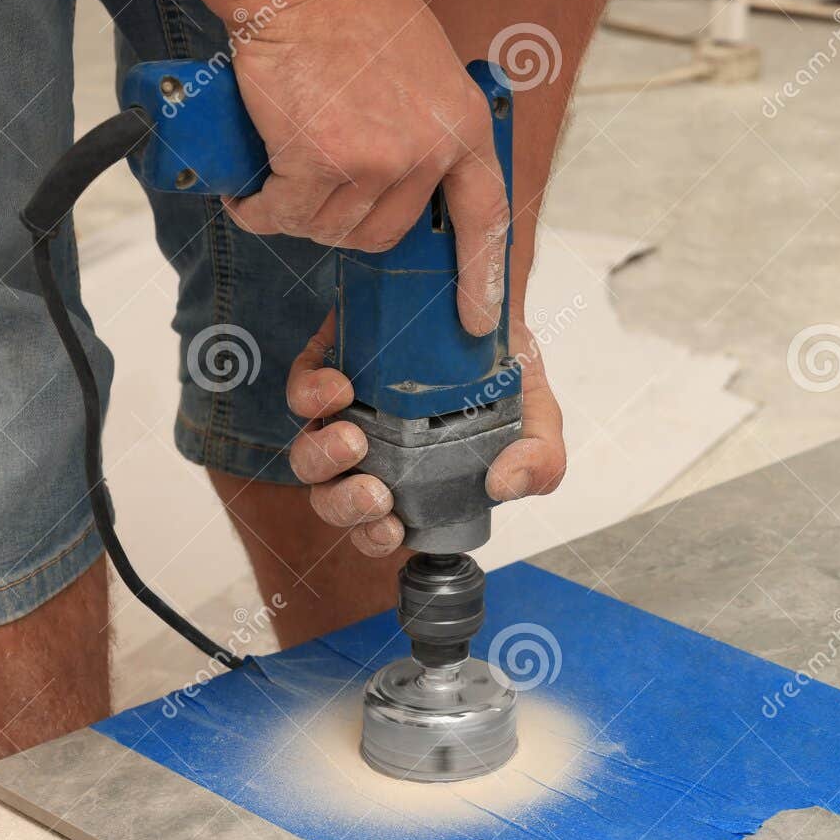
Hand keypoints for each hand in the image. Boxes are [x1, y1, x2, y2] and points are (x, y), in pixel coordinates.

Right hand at [214, 0, 508, 335]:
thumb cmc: (352, 10)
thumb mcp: (425, 70)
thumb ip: (427, 127)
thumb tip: (412, 181)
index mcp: (464, 127)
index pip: (485, 216)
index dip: (480, 274)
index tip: (476, 318)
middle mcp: (429, 151)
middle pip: (386, 233)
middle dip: (343, 225)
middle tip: (312, 196)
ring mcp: (379, 160)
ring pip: (332, 229)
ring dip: (297, 217)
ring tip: (275, 185)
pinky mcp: (322, 161)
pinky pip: (286, 213)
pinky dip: (260, 211)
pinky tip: (249, 195)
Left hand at [287, 312, 565, 556]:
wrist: (488, 304)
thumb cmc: (506, 374)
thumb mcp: (538, 421)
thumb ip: (539, 461)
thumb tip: (503, 484)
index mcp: (412, 480)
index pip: (378, 525)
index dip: (374, 536)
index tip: (392, 526)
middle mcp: (371, 455)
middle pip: (332, 498)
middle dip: (346, 505)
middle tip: (375, 493)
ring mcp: (344, 414)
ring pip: (308, 454)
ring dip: (324, 458)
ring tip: (355, 440)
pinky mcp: (328, 367)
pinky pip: (300, 392)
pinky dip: (310, 395)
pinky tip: (340, 389)